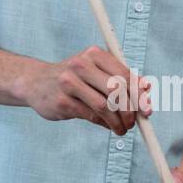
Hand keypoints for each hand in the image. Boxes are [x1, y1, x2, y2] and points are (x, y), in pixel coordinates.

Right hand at [22, 46, 151, 135]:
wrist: (35, 82)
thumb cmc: (73, 77)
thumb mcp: (95, 71)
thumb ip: (120, 79)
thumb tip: (146, 92)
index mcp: (94, 54)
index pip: (124, 75)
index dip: (139, 94)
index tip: (147, 109)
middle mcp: (81, 65)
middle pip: (116, 90)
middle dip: (130, 110)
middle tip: (134, 122)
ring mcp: (69, 83)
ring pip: (104, 106)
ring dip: (118, 121)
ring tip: (122, 128)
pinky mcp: (62, 101)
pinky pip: (91, 116)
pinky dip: (104, 124)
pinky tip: (108, 126)